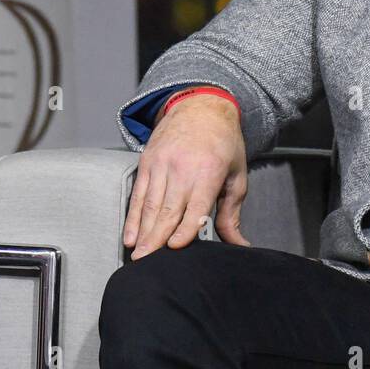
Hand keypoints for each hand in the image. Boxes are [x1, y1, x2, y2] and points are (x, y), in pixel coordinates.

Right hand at [123, 92, 251, 258]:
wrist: (201, 106)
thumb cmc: (224, 143)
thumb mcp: (236, 175)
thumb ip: (232, 213)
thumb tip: (239, 244)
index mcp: (208, 171)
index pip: (195, 206)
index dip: (184, 228)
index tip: (175, 247)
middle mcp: (182, 168)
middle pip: (167, 209)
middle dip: (157, 238)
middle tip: (147, 262)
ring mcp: (161, 164)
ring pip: (150, 204)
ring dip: (143, 232)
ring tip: (138, 255)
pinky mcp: (147, 162)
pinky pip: (138, 194)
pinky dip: (133, 216)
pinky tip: (130, 234)